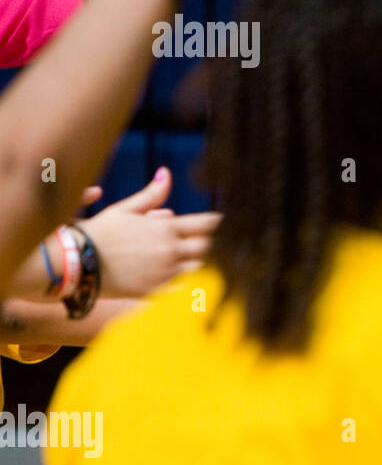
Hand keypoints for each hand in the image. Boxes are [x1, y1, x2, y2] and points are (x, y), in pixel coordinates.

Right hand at [78, 168, 220, 297]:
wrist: (74, 264)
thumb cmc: (99, 233)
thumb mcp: (124, 209)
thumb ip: (151, 194)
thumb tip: (167, 172)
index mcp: (166, 228)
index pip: (207, 224)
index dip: (218, 223)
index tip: (223, 221)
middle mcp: (170, 251)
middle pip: (208, 247)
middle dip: (210, 243)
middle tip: (208, 240)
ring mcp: (165, 273)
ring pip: (199, 268)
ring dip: (199, 262)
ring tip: (191, 258)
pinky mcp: (157, 292)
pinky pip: (184, 289)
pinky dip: (187, 282)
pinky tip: (182, 278)